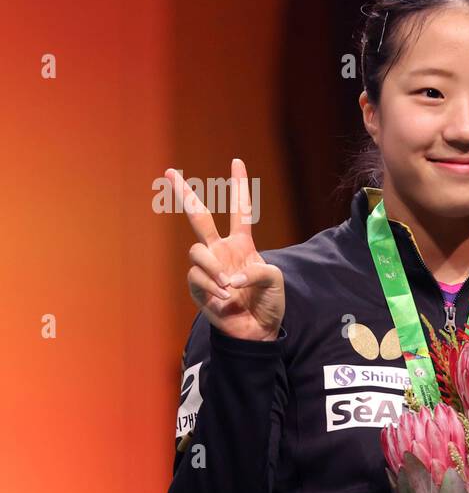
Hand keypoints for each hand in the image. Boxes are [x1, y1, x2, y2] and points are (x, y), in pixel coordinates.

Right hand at [170, 158, 283, 341]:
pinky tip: (224, 297)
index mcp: (242, 243)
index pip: (239, 210)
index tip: (237, 161)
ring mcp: (207, 267)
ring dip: (213, 267)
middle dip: (184, 194)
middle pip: (198, 217)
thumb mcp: (274, 281)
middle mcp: (221, 250)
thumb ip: (257, 270)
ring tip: (229, 285)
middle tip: (170, 172)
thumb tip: (230, 276)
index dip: (239, 186)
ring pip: (196, 251)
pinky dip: (212, 286)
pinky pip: (196, 277)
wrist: (257, 330)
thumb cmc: (268, 303)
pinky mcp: (197, 286)